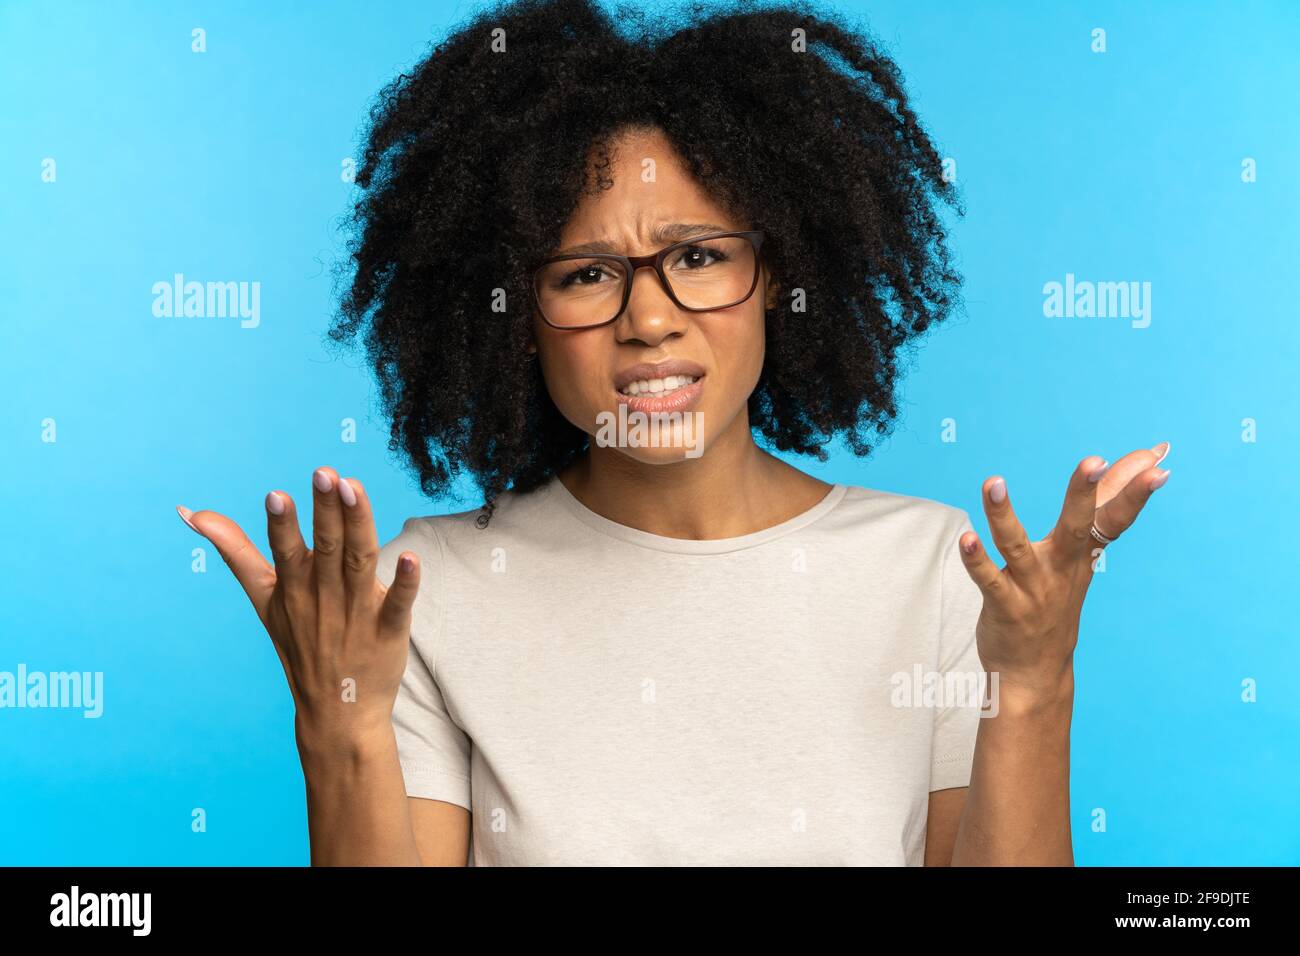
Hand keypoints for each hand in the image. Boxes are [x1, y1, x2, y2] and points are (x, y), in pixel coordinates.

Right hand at [176, 467, 419, 751]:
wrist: (337, 713)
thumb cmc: (300, 645)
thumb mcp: (263, 600)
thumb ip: (235, 552)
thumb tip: (191, 512)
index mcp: (294, 589)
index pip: (287, 553)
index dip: (283, 525)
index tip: (277, 495)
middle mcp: (325, 598)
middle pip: (327, 549)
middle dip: (326, 511)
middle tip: (326, 474)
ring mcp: (358, 614)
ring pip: (361, 563)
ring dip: (361, 526)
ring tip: (356, 489)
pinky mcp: (390, 630)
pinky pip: (399, 604)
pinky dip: (406, 582)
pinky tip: (411, 557)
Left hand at [957, 441, 1171, 703]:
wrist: (1035, 673)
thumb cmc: (1054, 600)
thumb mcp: (1081, 554)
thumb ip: (1101, 507)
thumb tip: (1142, 463)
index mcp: (1080, 554)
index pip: (1112, 519)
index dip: (1134, 493)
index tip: (1158, 464)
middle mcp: (1060, 568)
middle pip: (1076, 526)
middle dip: (1084, 493)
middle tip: (1093, 459)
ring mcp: (1032, 589)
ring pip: (1016, 547)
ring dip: (1003, 515)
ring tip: (994, 482)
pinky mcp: (1004, 607)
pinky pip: (988, 580)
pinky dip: (976, 560)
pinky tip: (966, 538)